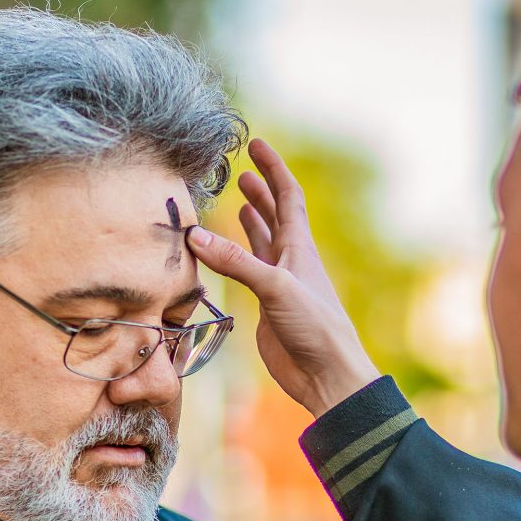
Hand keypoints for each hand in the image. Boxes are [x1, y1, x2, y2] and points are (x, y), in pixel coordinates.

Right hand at [186, 138, 379, 417]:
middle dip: (261, 191)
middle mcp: (290, 261)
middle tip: (243, 170)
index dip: (274, 169)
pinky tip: (226, 254)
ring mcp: (278, 284)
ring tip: (239, 200)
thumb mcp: (276, 288)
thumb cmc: (315, 328)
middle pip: (275, 216)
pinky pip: (249, 273)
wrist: (326, 375)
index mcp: (299, 248)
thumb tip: (194, 235)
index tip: (258, 145)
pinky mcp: (268, 307)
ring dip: (252, 221)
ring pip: (263, 243)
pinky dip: (236, 257)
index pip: (287, 197)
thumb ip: (236, 262)